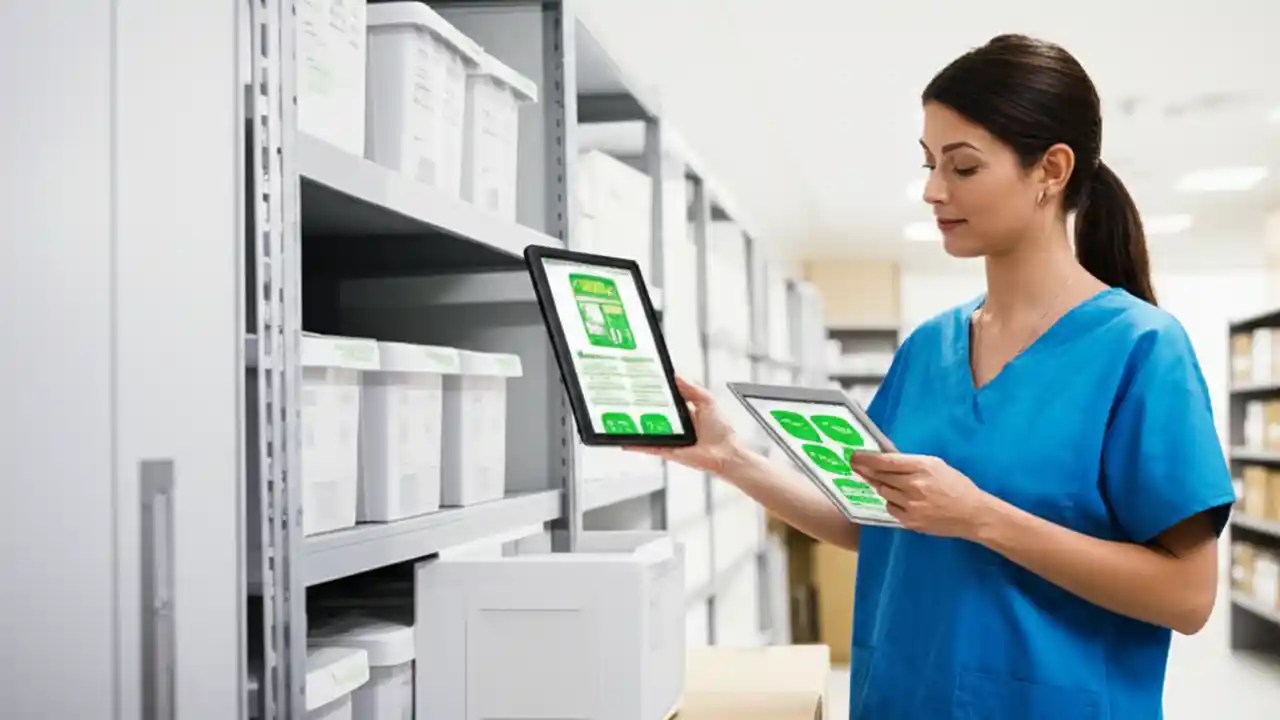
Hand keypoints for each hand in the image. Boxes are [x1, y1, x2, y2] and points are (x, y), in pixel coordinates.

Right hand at [625, 376, 746, 475]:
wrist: (726, 454)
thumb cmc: (722, 430)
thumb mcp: (707, 401)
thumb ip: (691, 388)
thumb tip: (675, 375)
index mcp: (686, 412)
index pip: (666, 400)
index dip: (655, 392)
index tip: (643, 383)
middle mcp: (677, 426)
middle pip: (654, 414)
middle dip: (641, 407)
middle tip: (627, 397)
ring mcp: (670, 439)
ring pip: (648, 430)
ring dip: (635, 426)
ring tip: (621, 416)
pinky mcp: (667, 451)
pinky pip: (649, 447)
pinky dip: (637, 444)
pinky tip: (625, 440)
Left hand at [847, 452, 991, 538]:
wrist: (973, 514)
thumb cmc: (957, 486)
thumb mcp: (936, 465)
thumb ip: (912, 463)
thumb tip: (887, 460)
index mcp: (921, 467)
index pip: (886, 461)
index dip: (866, 459)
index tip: (854, 457)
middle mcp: (913, 485)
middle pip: (880, 477)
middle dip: (867, 471)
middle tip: (857, 467)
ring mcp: (911, 505)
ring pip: (883, 492)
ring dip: (881, 486)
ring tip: (885, 482)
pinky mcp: (910, 521)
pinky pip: (890, 508)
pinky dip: (892, 502)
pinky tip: (900, 499)